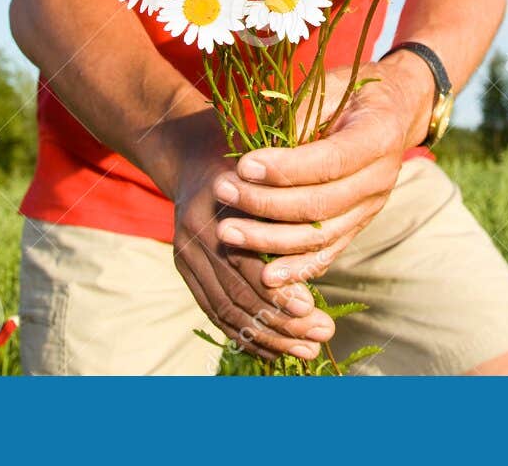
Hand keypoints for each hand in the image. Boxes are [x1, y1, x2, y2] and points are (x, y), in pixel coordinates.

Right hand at [164, 115, 338, 360]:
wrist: (190, 154)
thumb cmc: (243, 159)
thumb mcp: (261, 170)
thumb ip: (283, 199)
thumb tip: (320, 243)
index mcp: (213, 215)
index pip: (245, 266)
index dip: (276, 291)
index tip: (310, 308)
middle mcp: (193, 242)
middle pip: (237, 297)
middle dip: (281, 323)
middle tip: (321, 335)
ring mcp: (186, 261)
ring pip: (227, 312)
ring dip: (268, 338)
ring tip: (308, 350)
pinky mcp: (187, 274)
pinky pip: (215, 313)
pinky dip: (246, 336)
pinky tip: (275, 353)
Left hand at [211, 52, 434, 287]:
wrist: (394, 110)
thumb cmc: (353, 93)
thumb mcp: (329, 86)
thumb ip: (300, 114)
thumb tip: (262, 147)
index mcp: (378, 136)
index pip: (330, 162)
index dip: (285, 169)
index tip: (242, 165)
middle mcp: (380, 179)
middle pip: (321, 204)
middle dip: (266, 203)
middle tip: (222, 192)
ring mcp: (371, 208)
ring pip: (321, 236)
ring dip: (270, 240)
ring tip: (227, 231)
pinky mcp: (359, 226)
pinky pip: (328, 254)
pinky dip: (297, 269)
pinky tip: (265, 276)